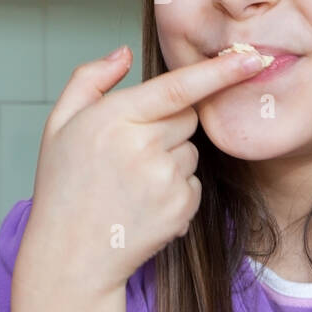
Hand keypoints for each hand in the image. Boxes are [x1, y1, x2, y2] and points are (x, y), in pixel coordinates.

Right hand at [21, 44, 267, 295]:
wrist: (70, 258)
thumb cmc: (63, 187)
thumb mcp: (58, 124)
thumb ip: (89, 79)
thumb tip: (125, 52)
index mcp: (111, 119)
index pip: (177, 87)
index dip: (219, 71)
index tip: (252, 58)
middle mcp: (141, 147)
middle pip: (187, 117)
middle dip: (168, 125)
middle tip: (130, 151)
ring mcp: (164, 181)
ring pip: (191, 151)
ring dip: (171, 159)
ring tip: (131, 183)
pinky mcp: (181, 208)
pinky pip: (194, 182)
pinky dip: (175, 189)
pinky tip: (144, 203)